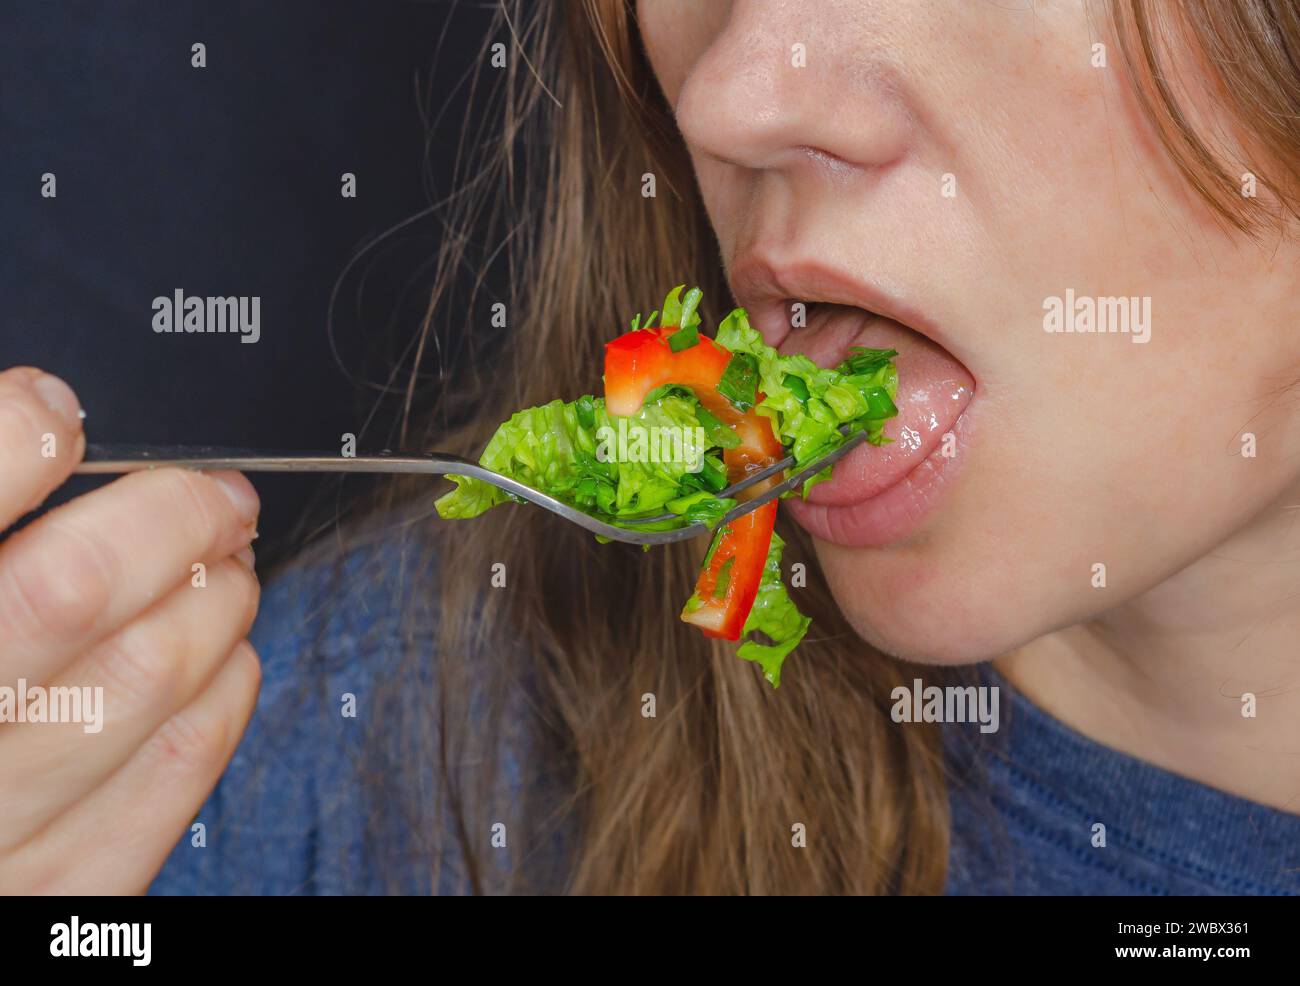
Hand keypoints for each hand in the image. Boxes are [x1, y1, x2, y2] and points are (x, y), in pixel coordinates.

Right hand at [0, 366, 261, 892]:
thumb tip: (24, 419)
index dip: (15, 441)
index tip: (50, 413)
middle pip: (70, 591)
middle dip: (169, 517)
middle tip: (209, 493)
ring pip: (145, 683)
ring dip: (213, 601)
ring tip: (225, 565)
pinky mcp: (50, 899)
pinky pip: (170, 784)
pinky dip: (219, 700)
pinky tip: (221, 659)